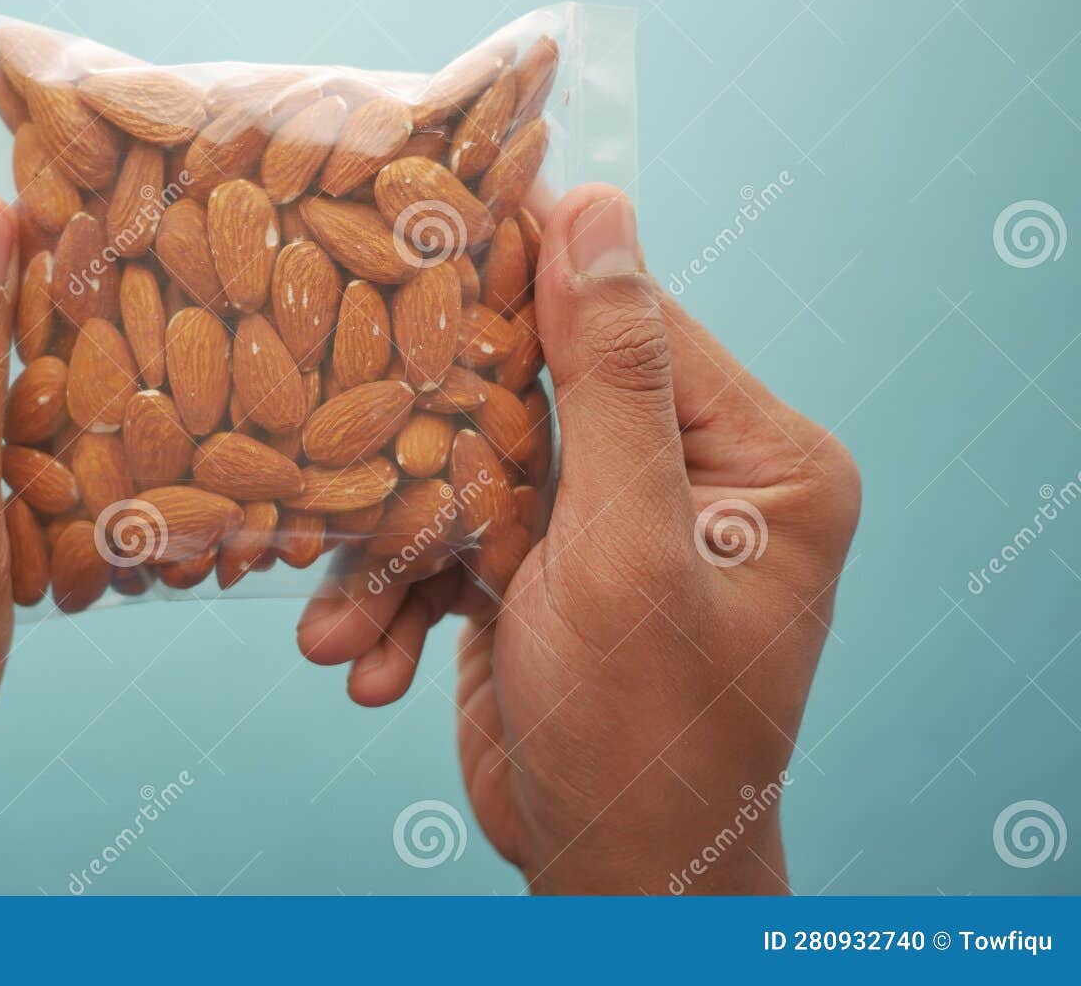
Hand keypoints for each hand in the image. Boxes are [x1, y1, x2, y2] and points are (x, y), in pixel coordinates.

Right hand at [300, 184, 859, 892]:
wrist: (617, 884)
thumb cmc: (649, 734)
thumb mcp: (628, 546)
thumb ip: (611, 378)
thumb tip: (598, 211)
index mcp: (757, 461)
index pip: (636, 324)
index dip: (533, 274)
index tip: (435, 210)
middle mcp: (691, 481)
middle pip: (538, 397)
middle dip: (431, 443)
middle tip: (337, 398)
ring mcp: (610, 532)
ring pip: (478, 479)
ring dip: (401, 553)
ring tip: (339, 618)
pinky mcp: (544, 580)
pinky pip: (460, 549)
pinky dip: (407, 604)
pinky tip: (365, 661)